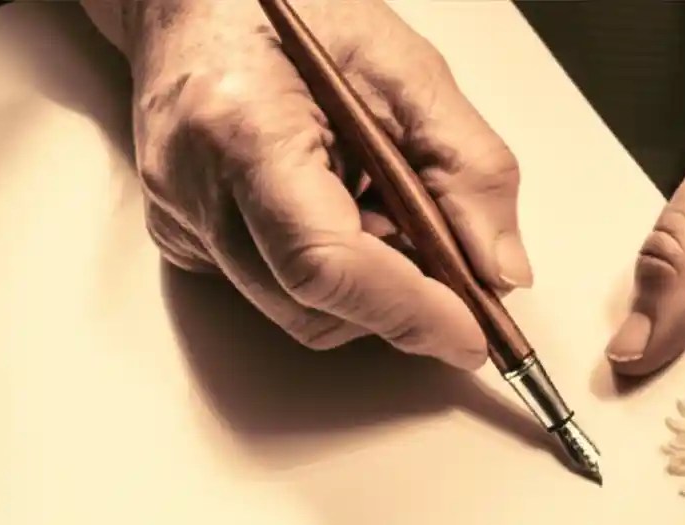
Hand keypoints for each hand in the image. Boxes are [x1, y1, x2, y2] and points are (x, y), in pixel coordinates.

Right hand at [116, 0, 530, 366]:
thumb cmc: (294, 10)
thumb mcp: (407, 68)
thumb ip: (469, 167)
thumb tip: (502, 271)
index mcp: (244, 126)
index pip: (326, 261)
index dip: (408, 311)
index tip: (472, 332)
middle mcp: (194, 186)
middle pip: (314, 305)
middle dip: (401, 307)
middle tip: (455, 273)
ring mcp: (181, 221)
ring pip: (298, 313)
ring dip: (371, 292)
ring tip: (391, 216)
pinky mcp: (184, 241)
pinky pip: (275, 293)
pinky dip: (334, 277)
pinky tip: (346, 215)